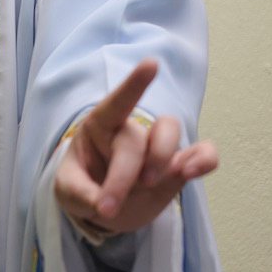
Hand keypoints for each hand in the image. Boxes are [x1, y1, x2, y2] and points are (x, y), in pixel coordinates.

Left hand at [53, 59, 218, 236]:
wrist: (103, 207)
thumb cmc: (83, 187)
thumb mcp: (67, 192)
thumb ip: (81, 195)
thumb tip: (103, 204)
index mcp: (99, 127)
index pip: (116, 102)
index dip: (134, 84)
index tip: (152, 64)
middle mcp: (130, 131)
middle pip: (136, 138)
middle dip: (123, 175)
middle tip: (109, 206)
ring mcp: (157, 147)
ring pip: (170, 133)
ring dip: (163, 157)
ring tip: (149, 183)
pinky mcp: (178, 167)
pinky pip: (203, 154)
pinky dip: (204, 160)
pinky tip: (193, 172)